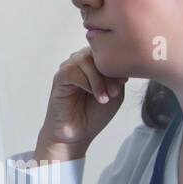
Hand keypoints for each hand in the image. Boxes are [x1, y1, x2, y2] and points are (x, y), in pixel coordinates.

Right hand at [35, 47, 127, 161]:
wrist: (78, 133)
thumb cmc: (95, 113)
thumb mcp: (114, 93)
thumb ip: (116, 75)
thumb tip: (119, 60)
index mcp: (94, 63)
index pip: (105, 50)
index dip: (116, 63)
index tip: (123, 82)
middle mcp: (80, 62)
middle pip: (95, 52)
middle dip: (108, 72)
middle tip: (114, 93)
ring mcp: (69, 68)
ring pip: (84, 59)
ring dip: (98, 79)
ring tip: (104, 98)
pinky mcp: (59, 77)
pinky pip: (72, 71)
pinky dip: (86, 82)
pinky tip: (92, 95)